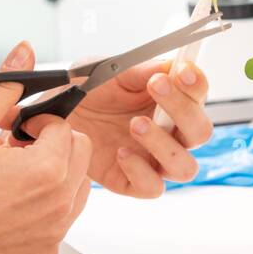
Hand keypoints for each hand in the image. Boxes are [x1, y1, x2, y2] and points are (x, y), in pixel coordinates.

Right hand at [0, 41, 92, 253]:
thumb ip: (4, 85)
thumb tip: (26, 50)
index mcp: (46, 170)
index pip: (65, 127)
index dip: (38, 123)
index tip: (14, 132)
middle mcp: (59, 203)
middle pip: (80, 153)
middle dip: (53, 145)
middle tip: (16, 151)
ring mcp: (56, 231)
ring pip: (78, 185)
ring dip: (56, 173)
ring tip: (16, 176)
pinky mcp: (47, 252)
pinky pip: (64, 217)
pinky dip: (48, 206)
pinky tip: (15, 204)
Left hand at [0, 43, 211, 197]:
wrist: (52, 116)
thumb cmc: (87, 92)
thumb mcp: (107, 70)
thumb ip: (139, 69)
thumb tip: (167, 65)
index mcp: (169, 101)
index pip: (198, 94)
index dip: (196, 83)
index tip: (181, 70)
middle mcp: (169, 133)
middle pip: (201, 131)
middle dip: (183, 109)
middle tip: (156, 86)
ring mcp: (153, 160)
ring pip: (184, 167)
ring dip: (165, 145)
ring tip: (136, 125)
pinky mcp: (132, 182)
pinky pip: (152, 188)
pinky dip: (140, 172)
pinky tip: (121, 153)